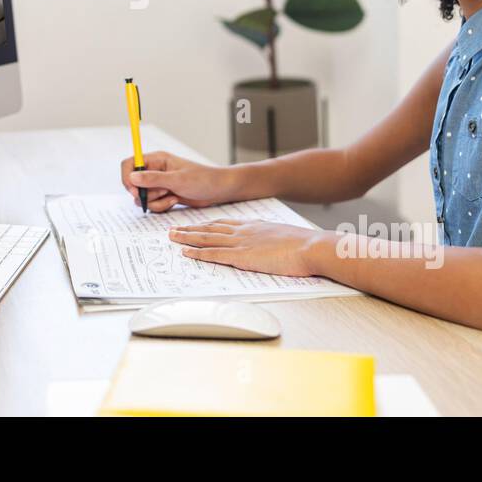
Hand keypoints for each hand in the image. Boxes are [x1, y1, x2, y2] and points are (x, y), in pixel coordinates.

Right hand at [120, 150, 238, 211]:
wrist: (218, 190)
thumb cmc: (202, 179)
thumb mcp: (177, 180)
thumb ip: (153, 179)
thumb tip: (132, 177)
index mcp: (156, 160)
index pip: (130, 164)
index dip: (127, 178)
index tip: (135, 191)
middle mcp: (155, 170)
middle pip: (133, 183)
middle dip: (145, 193)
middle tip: (161, 193)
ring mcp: (158, 183)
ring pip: (143, 197)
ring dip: (155, 201)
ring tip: (172, 197)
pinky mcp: (163, 194)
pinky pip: (152, 204)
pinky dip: (161, 206)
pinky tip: (174, 201)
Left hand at [169, 220, 327, 276]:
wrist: (310, 246)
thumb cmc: (303, 245)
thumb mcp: (284, 236)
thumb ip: (272, 238)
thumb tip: (271, 243)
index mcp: (254, 226)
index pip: (225, 223)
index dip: (207, 224)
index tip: (195, 224)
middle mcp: (243, 231)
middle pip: (210, 228)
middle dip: (190, 229)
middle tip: (174, 228)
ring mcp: (241, 243)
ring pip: (206, 239)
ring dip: (187, 238)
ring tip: (172, 237)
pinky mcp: (241, 257)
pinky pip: (213, 254)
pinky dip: (197, 253)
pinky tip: (185, 253)